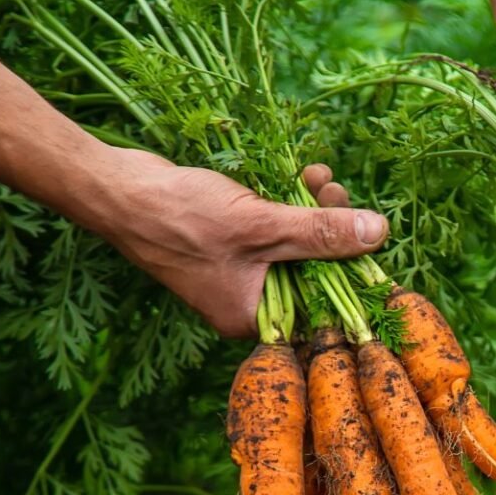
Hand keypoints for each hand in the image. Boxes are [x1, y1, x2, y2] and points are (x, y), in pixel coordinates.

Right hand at [91, 149, 387, 337]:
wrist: (117, 189)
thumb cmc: (181, 217)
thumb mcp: (262, 226)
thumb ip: (322, 233)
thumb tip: (379, 234)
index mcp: (252, 318)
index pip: (321, 308)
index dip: (352, 272)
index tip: (372, 237)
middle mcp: (247, 302)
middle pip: (313, 272)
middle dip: (334, 230)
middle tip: (340, 193)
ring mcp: (238, 272)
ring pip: (297, 245)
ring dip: (316, 209)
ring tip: (321, 177)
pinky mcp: (232, 243)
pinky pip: (275, 229)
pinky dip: (292, 204)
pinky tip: (304, 175)